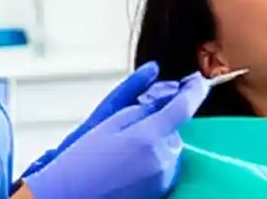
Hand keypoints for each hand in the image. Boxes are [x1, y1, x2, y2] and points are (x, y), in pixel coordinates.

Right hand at [23, 72, 209, 198]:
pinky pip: (165, 167)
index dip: (194, 90)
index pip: (184, 108)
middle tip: (129, 132)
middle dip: (159, 125)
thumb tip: (165, 100)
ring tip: (123, 155)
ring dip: (156, 144)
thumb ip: (142, 109)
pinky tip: (129, 168)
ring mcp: (163, 179)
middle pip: (174, 130)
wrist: (68, 198)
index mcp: (148, 138)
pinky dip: (154, 161)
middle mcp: (162, 160)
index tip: (198, 80)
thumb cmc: (82, 163)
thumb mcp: (108, 124)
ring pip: (170, 149)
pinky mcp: (161, 192)